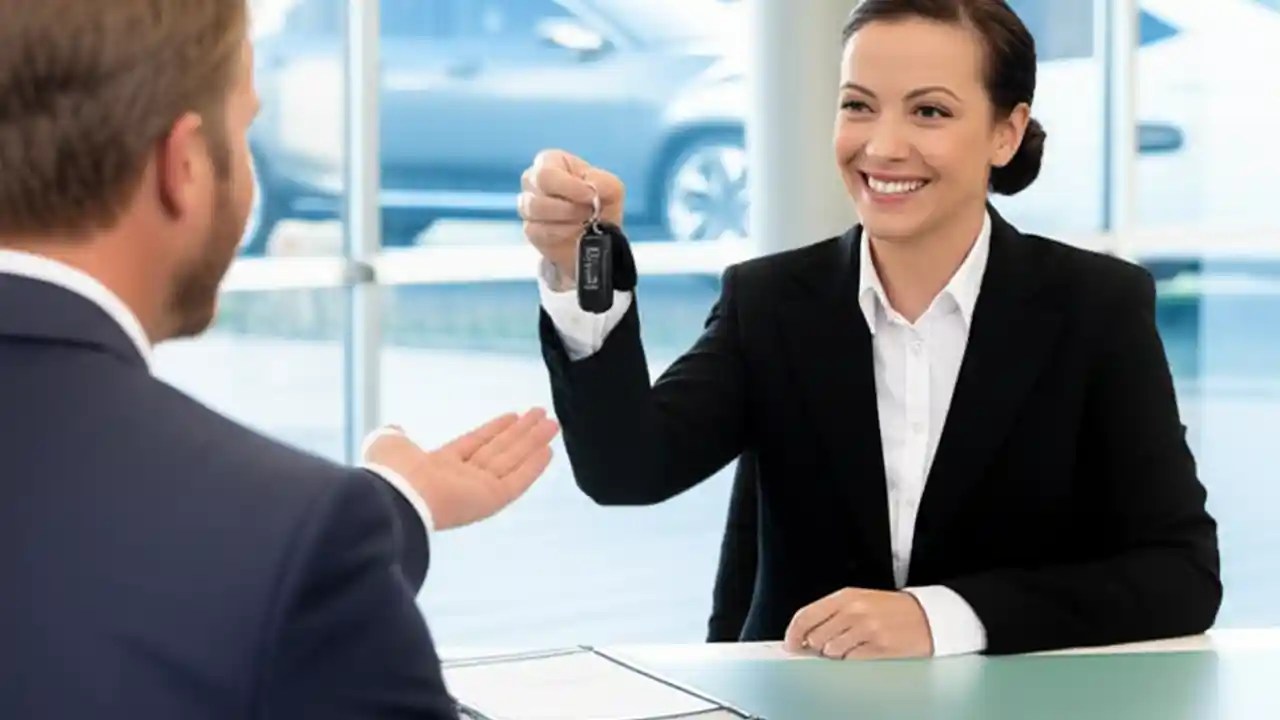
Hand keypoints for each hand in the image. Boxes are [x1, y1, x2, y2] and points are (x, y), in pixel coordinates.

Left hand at [363, 409, 559, 530]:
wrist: (397, 496)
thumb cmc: (390, 472)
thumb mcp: (388, 444)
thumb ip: (395, 435)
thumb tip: (396, 429)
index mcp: (442, 466)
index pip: (477, 444)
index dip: (496, 429)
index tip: (514, 415)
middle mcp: (465, 478)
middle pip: (501, 450)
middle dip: (522, 433)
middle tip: (543, 414)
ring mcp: (481, 489)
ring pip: (513, 460)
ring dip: (534, 441)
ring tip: (553, 422)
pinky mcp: (493, 499)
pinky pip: (518, 479)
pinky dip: (534, 465)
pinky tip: (549, 450)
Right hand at [518, 149, 624, 283]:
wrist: (598, 233)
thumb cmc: (600, 201)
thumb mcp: (611, 187)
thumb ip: (603, 183)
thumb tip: (589, 190)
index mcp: (550, 161)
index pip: (547, 174)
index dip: (569, 188)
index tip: (591, 197)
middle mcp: (533, 180)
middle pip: (537, 195)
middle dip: (568, 208)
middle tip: (588, 212)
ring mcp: (528, 205)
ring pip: (536, 213)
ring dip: (566, 221)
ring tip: (584, 222)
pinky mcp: (530, 229)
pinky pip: (539, 232)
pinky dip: (561, 235)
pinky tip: (574, 233)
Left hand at [784, 588, 933, 659]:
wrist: (927, 616)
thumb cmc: (891, 609)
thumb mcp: (859, 601)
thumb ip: (832, 614)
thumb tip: (805, 636)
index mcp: (846, 597)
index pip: (806, 615)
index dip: (793, 633)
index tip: (790, 644)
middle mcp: (854, 611)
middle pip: (816, 637)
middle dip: (817, 646)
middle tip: (828, 645)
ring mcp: (867, 630)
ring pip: (832, 651)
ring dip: (837, 653)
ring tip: (854, 644)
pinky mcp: (879, 647)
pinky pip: (851, 660)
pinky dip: (853, 659)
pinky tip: (865, 650)